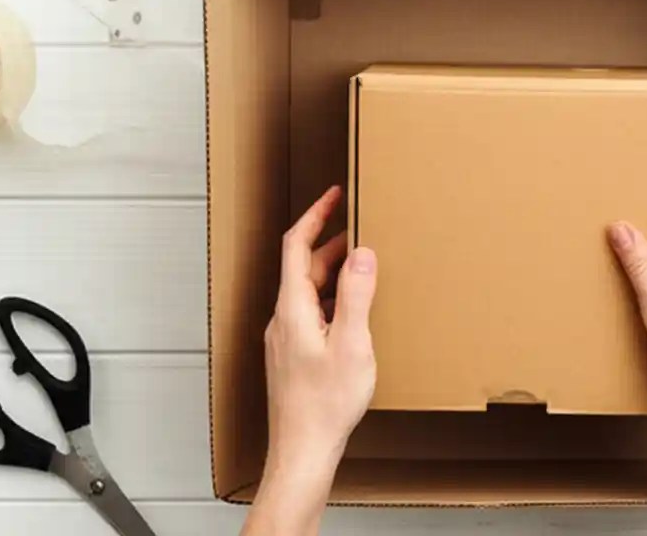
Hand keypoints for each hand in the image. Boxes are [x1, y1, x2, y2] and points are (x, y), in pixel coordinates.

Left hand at [244, 186, 377, 535]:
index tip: (335, 195)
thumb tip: (362, 253)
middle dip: (331, 243)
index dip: (315, 216)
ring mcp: (285, 339)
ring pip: (307, 292)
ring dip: (333, 272)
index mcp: (294, 308)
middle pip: (303, 268)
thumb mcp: (353, 345)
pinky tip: (354, 312)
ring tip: (363, 265)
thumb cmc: (326, 405)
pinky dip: (332, 299)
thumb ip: (357, 296)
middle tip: (360, 226)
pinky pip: (311, 313)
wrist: (302, 451)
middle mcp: (283, 319)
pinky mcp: (292, 356)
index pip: (297, 246)